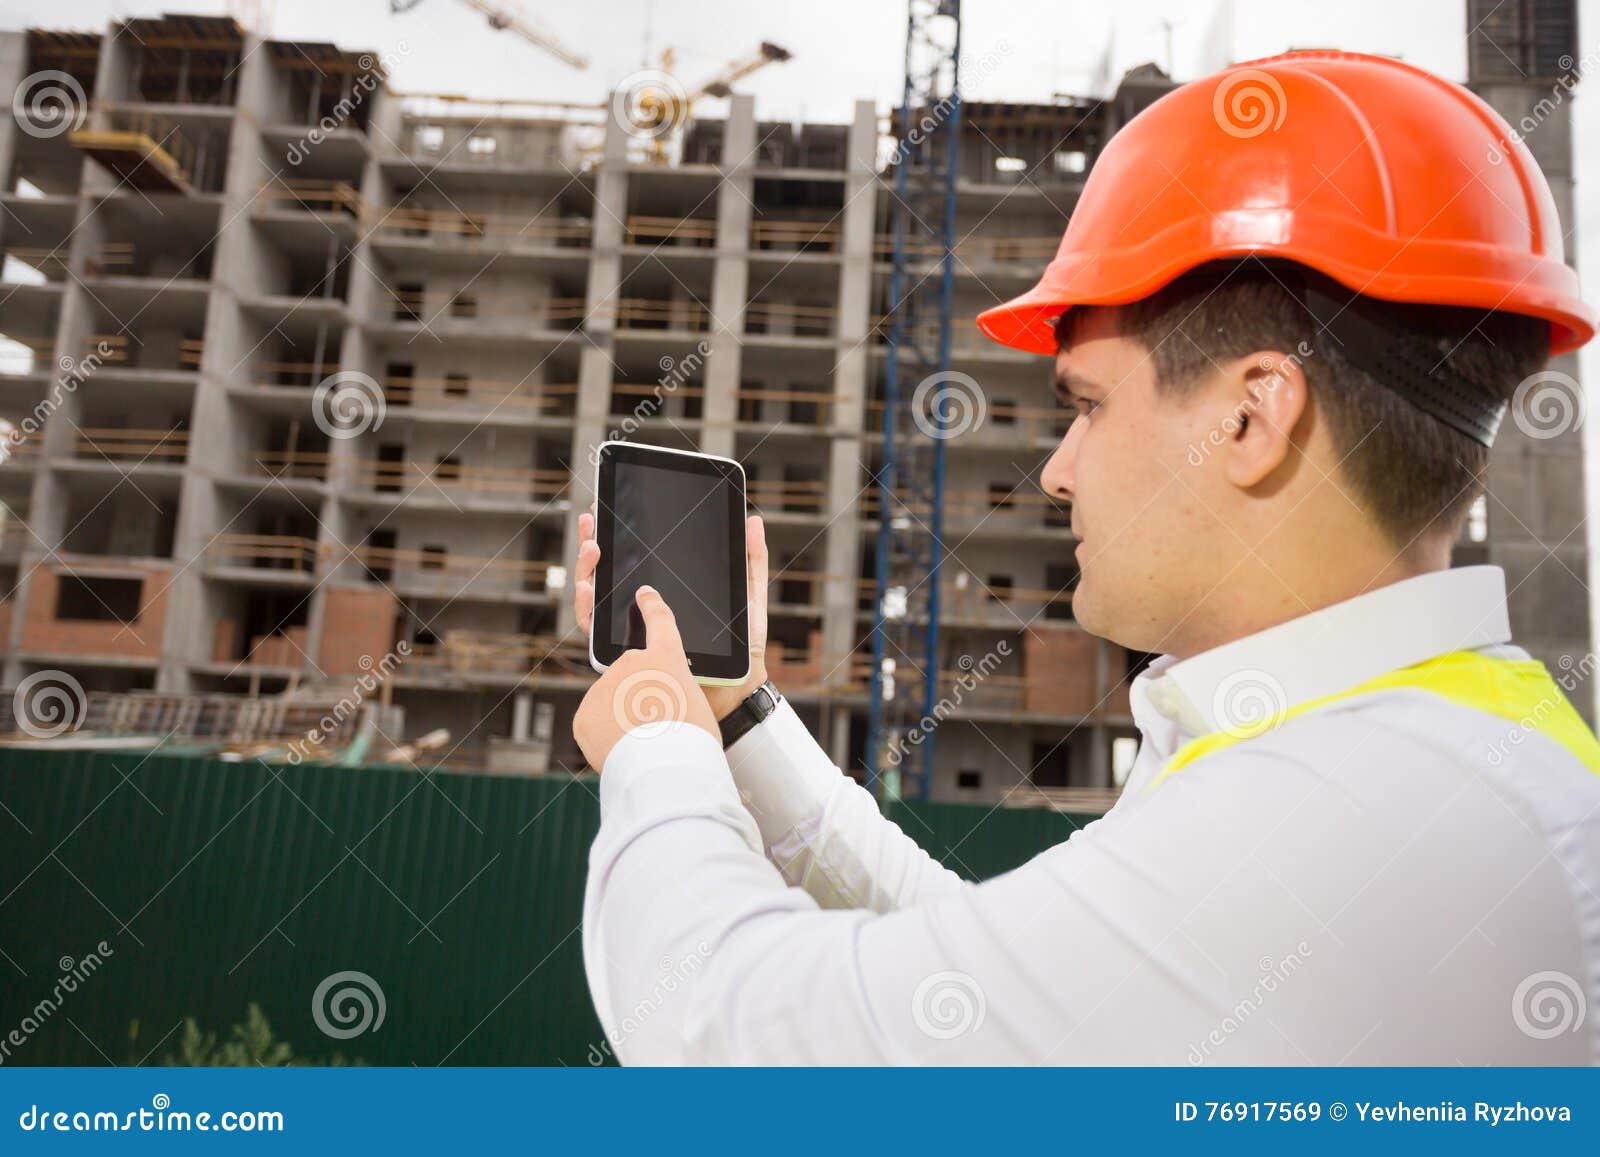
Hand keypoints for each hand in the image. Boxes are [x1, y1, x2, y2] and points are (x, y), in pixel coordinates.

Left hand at [572, 585, 718, 770]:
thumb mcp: (699, 705)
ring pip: (613, 701)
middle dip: (639, 695)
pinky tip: (623, 750)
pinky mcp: (585, 712)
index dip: (652, 606)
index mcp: (668, 656)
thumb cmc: (694, 742)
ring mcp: (605, 685)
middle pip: (633, 675)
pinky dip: (606, 737)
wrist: (665, 769)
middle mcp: (633, 662)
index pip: (659, 620)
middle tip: (658, 724)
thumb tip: (659, 696)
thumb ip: (677, 690)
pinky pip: (596, 723)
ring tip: (644, 744)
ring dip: (624, 718)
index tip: (644, 595)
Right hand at [574, 509, 769, 720]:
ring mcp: (631, 629)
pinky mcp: (625, 654)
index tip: (608, 507)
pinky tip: (589, 589)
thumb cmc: (744, 645)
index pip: (635, 556)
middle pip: (608, 571)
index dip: (617, 532)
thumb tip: (752, 520)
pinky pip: (596, 631)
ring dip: (586, 570)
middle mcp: (642, 607)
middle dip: (594, 543)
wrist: (739, 687)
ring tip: (593, 549)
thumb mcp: (749, 594)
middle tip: (594, 523)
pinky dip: (586, 609)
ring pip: (595, 596)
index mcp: (667, 590)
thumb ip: (751, 558)